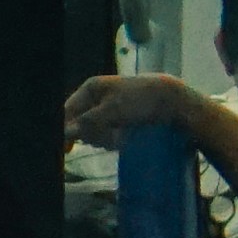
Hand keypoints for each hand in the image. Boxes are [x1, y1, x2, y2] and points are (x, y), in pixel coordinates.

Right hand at [61, 73, 191, 148]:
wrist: (172, 101)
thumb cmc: (140, 101)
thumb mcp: (111, 112)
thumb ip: (88, 123)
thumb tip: (66, 133)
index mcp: (90, 88)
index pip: (68, 111)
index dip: (66, 130)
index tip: (67, 149)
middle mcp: (97, 97)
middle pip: (80, 123)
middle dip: (92, 134)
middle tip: (110, 138)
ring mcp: (108, 108)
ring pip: (95, 131)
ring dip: (105, 138)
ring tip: (121, 137)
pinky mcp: (120, 118)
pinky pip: (108, 133)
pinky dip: (114, 139)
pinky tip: (125, 139)